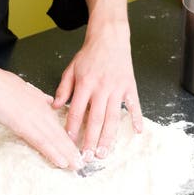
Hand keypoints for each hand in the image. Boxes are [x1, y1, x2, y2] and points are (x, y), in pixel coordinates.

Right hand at [0, 64, 82, 170]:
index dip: (65, 135)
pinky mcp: (22, 124)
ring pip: (53, 138)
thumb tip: (45, 100)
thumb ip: (33, 96)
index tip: (73, 147)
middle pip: (59, 131)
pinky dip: (52, 152)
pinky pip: (40, 141)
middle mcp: (40, 108)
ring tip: (77, 166)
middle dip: (70, 148)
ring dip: (66, 154)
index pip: (56, 121)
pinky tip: (61, 162)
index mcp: (39, 100)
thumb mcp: (20, 86)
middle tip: (81, 162)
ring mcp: (32, 117)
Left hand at [52, 19, 142, 159]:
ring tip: (104, 152)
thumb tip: (55, 106)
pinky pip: (133, 105)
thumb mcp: (71, 69)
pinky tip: (137, 132)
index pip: (77, 110)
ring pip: (113, 117)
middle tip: (87, 156)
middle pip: (95, 118)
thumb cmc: (89, 54)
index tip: (69, 143)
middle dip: (90, 139)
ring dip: (109, 136)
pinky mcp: (129, 87)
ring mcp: (117, 88)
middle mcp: (101, 88)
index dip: (72, 127)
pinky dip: (136, 118)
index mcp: (85, 84)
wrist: (109, 38)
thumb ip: (63, 88)